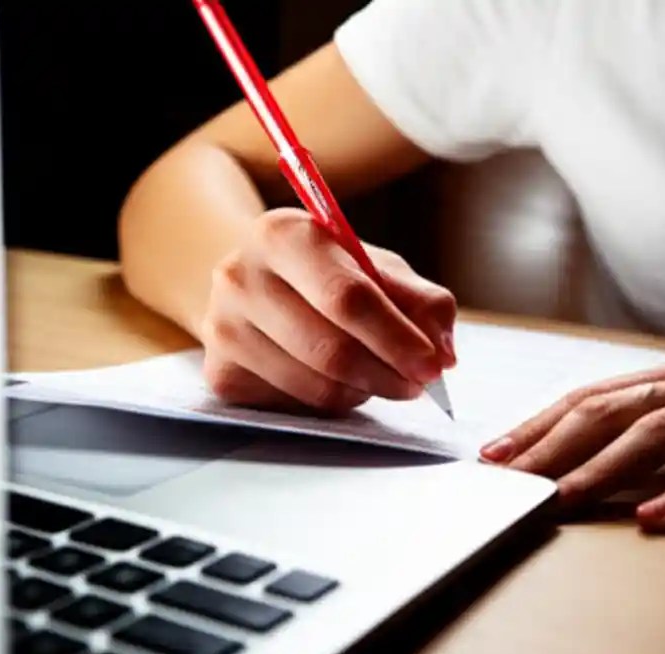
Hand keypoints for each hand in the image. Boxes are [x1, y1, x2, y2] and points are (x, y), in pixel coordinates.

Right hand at [199, 208, 455, 412]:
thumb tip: (444, 351)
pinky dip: (330, 403)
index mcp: (283, 234)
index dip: (397, 337)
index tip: (433, 364)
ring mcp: (221, 328)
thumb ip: (419, 301)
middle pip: (329, 348)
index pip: (347, 297)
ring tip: (378, 377)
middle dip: (387, 373)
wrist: (252, 282)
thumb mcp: (374, 268)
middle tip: (416, 383)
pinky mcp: (220, 373)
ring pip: (314, 386)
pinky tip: (337, 382)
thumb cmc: (324, 273)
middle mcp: (239, 276)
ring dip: (362, 391)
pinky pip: (293, 407)